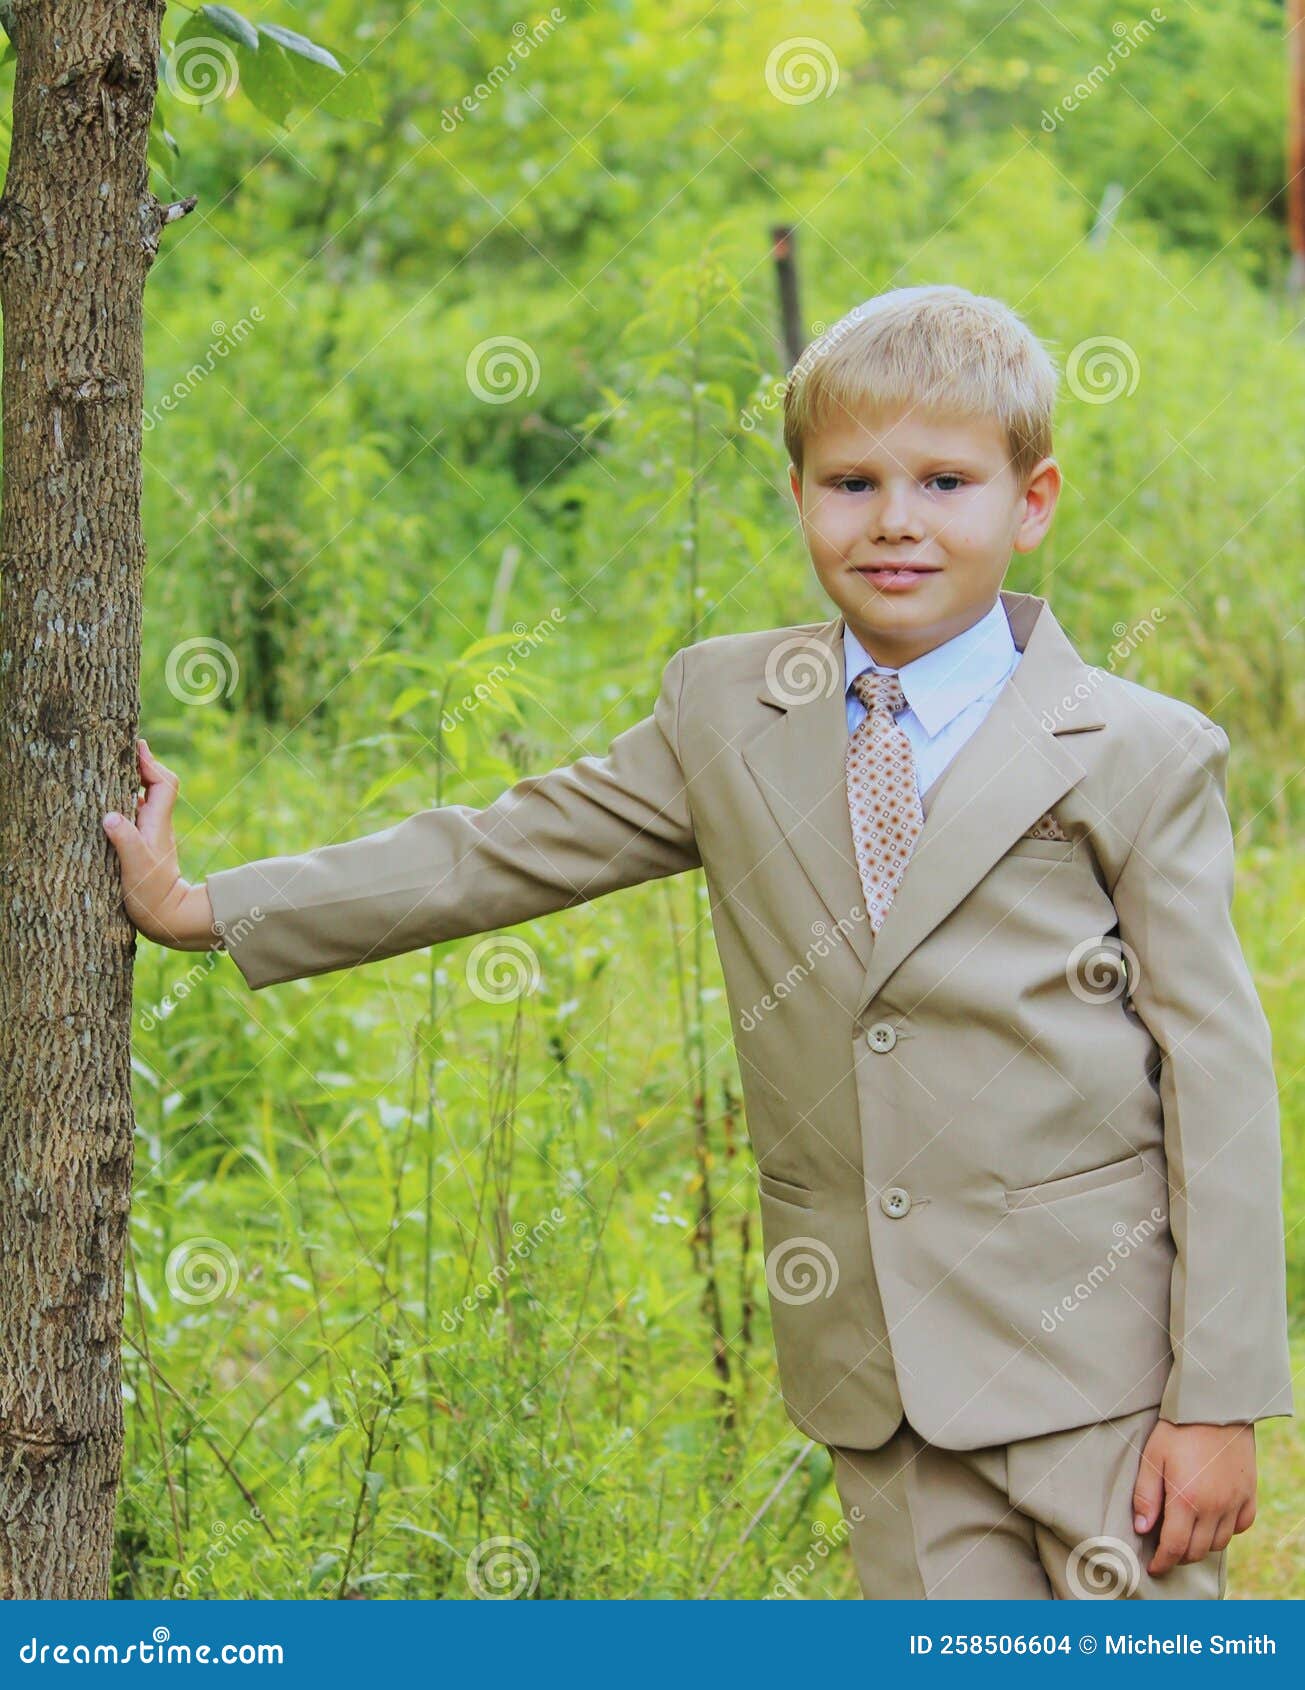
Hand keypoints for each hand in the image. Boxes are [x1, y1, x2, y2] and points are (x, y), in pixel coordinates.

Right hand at [103, 738, 219, 951]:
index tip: (135, 744)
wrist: (169, 920)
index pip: (163, 782)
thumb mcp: (135, 867)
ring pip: (145, 799)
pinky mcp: (144, 847)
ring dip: (131, 782)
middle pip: (156, 784)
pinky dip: (124, 802)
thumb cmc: (152, 895)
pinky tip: (108, 805)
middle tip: (119, 749)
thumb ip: (125, 840)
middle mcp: (157, 825)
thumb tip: (109, 816)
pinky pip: (136, 815)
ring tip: (109, 769)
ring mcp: (151, 835)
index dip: (150, 761)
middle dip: (140, 765)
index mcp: (157, 823)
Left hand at [1132, 1418, 1255, 1575]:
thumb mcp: (1152, 1457)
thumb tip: (1142, 1529)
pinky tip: (1214, 1522)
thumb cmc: (1178, 1429)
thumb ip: (1146, 1495)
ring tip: (1188, 1536)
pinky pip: (1242, 1526)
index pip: (1175, 1547)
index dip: (1163, 1562)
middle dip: (1180, 1556)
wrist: (1215, 1406)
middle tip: (1167, 1551)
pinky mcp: (1249, 1493)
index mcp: (1187, 1500)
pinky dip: (1228, 1531)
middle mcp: (1215, 1507)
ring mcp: (1235, 1501)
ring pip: (1220, 1542)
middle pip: (1198, 1550)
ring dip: (1203, 1545)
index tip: (1154, 1567)